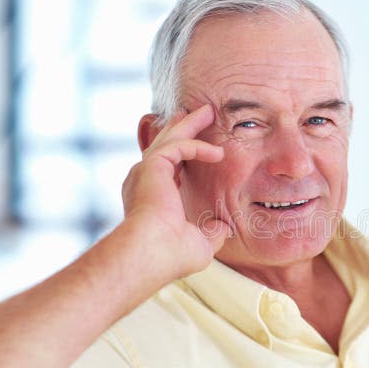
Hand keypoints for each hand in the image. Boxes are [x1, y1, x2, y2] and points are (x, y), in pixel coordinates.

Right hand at [121, 104, 231, 277]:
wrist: (152, 253)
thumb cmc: (171, 256)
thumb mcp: (200, 244)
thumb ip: (211, 232)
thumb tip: (224, 228)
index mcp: (151, 199)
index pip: (167, 170)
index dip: (183, 157)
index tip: (202, 148)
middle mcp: (143, 183)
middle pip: (165, 147)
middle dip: (182, 129)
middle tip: (198, 114)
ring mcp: (145, 173)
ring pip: (169, 139)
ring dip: (189, 125)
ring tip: (207, 111)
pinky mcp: (152, 167)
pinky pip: (177, 147)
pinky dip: (197, 146)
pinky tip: (218, 153)